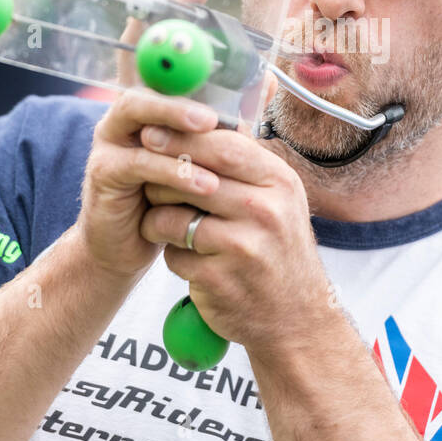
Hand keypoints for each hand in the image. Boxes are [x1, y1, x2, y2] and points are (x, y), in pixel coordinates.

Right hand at [75, 0, 222, 278]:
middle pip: (142, 66)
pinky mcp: (104, 175)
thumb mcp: (203, 151)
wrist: (131, 245)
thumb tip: (267, 81)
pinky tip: (203, 179)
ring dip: (175, 112)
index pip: (158, 45)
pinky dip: (172, 168)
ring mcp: (109, 140)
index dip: (171, 11)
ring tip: (209, 120)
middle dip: (168, 43)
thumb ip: (227, 116)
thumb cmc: (169, 194)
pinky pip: (138, 164)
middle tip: (197, 33)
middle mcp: (124, 111)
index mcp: (148, 100)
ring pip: (137, 111)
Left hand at [134, 83, 336, 357]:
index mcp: (279, 183)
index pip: (223, 144)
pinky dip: (173, 255)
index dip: (180, 136)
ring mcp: (243, 247)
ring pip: (174, 217)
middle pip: (192, 178)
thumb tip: (197, 121)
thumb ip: (244, 164)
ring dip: (159, 219)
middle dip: (160, 176)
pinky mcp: (219, 279)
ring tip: (168, 225)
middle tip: (145, 179)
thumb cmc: (278, 250)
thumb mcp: (279, 199)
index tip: (150, 132)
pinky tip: (189, 260)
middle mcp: (265, 211)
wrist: (296, 319)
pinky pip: (174, 254)